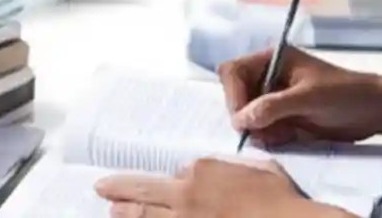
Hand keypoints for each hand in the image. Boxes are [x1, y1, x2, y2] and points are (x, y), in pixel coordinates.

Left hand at [95, 158, 344, 217]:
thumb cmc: (279, 199)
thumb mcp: (258, 168)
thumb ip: (232, 169)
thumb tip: (218, 175)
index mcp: (202, 171)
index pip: (181, 173)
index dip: (181, 180)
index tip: (182, 185)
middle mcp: (186, 195)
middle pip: (145, 192)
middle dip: (121, 189)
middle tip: (102, 188)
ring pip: (145, 217)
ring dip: (126, 213)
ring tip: (111, 210)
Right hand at [218, 47, 381, 146]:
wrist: (374, 111)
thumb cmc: (344, 94)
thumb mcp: (308, 98)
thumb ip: (272, 106)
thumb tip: (240, 120)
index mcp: (271, 60)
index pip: (233, 72)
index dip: (234, 95)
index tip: (244, 119)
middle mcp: (268, 76)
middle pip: (236, 95)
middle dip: (247, 116)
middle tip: (264, 132)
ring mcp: (275, 97)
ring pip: (247, 116)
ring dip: (259, 129)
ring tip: (282, 134)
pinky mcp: (283, 117)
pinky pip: (261, 129)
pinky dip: (269, 137)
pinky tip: (289, 137)